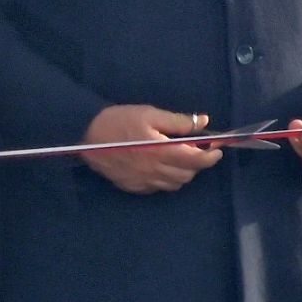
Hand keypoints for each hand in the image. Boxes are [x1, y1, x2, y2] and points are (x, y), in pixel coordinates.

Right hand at [79, 105, 222, 193]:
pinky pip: (158, 188)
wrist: (85, 136)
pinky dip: (166, 179)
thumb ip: (178, 121)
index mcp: (162, 152)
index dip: (211, 156)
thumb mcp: (148, 114)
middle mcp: (156, 171)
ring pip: (175, 184)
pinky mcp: (133, 187)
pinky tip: (159, 167)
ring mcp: (144, 182)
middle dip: (197, 163)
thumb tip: (203, 122)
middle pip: (188, 174)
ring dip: (183, 173)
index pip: (197, 160)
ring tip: (178, 158)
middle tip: (195, 149)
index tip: (217, 148)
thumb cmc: (118, 121)